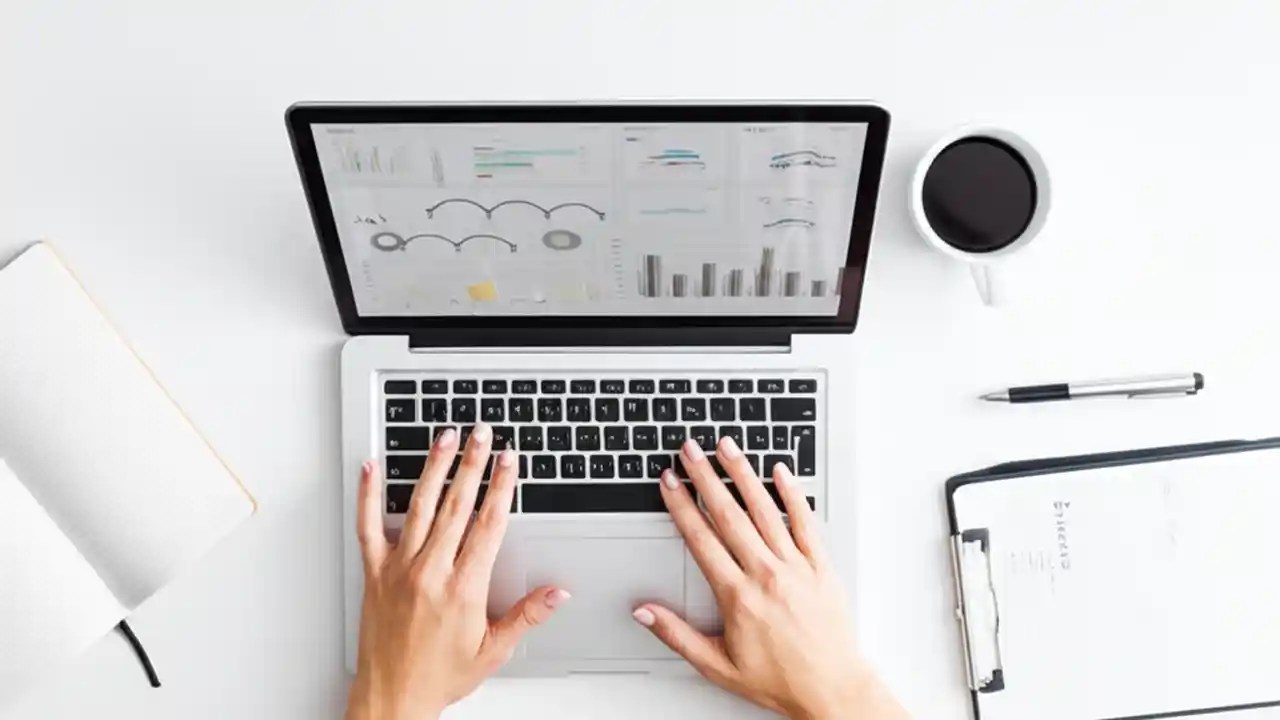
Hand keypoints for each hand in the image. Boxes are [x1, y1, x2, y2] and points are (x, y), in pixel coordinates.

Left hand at [345, 423, 568, 719]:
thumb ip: (526, 616)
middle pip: (456, 505)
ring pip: (419, 506)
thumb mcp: (494, 650)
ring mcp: (399, 569)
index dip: (501, 487)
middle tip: (481, 433)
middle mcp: (430, 572)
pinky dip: (368, 494)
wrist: (391, 698)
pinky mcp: (374, 573)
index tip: (509, 460)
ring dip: (433, 467)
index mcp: (463, 588)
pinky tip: (371, 467)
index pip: (488, 524)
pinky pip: (368, 526)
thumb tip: (557, 592)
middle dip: (472, 464)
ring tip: (444, 437)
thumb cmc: (439, 677)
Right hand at [634, 437, 907, 719]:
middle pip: (728, 514)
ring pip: (765, 510)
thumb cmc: (778, 680)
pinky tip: (781, 472)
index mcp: (737, 596)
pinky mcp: (822, 567)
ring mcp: (796, 567)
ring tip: (727, 448)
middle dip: (705, 477)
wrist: (831, 690)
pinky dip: (793, 495)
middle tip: (690, 450)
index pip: (700, 538)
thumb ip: (677, 634)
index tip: (669, 482)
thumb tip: (645, 613)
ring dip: (743, 475)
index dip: (681, 505)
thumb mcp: (717, 664)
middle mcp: (766, 574)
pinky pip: (805, 523)